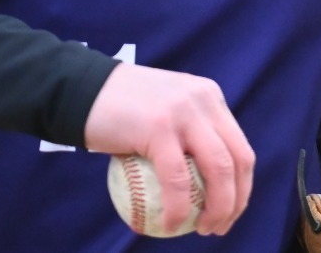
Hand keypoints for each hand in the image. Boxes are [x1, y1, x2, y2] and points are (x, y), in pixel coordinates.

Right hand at [84, 62, 254, 236]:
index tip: (227, 211)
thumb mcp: (164, 111)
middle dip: (237, 201)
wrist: (80, 90)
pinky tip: (169, 225)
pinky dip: (178, 208)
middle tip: (218, 227)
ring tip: (202, 229)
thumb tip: (199, 186)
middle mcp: (203, 100)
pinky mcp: (160, 126)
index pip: (238, 146)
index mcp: (209, 96)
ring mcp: (184, 111)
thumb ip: (185, 135)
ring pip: (219, 169)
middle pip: (239, 158)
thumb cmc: (117, 109)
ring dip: (218, 208)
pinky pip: (178, 180)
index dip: (241, 186)